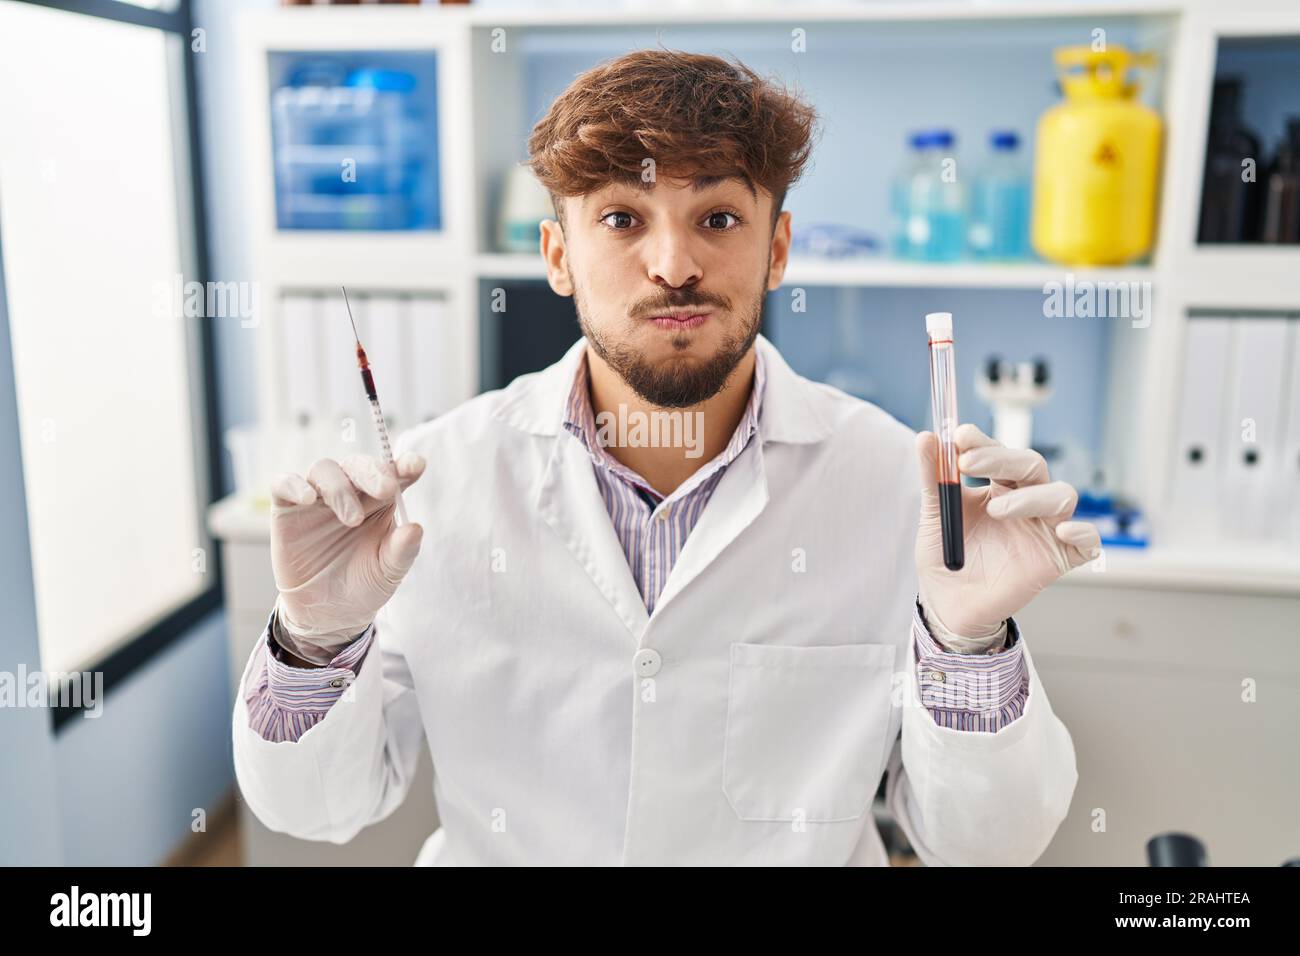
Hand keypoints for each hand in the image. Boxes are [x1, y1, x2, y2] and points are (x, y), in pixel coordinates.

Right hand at [269, 452, 426, 663]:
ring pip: (324, 469)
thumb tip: (416, 528)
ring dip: (340, 488)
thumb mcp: (388, 572)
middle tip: (386, 490)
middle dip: (373, 472)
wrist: (327, 614)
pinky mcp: (287, 509)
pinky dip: (294, 485)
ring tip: (352, 519)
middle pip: (359, 465)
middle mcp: (350, 492)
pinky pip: (283, 484)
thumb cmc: (363, 584)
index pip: (395, 473)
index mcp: (381, 501)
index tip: (416, 465)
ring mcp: (317, 498)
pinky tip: (307, 498)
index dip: (406, 465)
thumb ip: (402, 550)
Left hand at [914, 424, 1100, 638]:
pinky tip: (1062, 531)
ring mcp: (1045, 528)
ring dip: (1031, 496)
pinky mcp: (1058, 558)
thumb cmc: (945, 555)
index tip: (960, 436)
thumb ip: (932, 477)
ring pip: (1062, 495)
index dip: (984, 442)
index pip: (1000, 453)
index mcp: (999, 486)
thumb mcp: (934, 515)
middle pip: (1032, 466)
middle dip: (1002, 460)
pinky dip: (1082, 533)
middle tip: (968, 464)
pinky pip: (1087, 543)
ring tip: (996, 510)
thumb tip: (925, 437)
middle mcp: (1027, 501)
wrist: (948, 603)